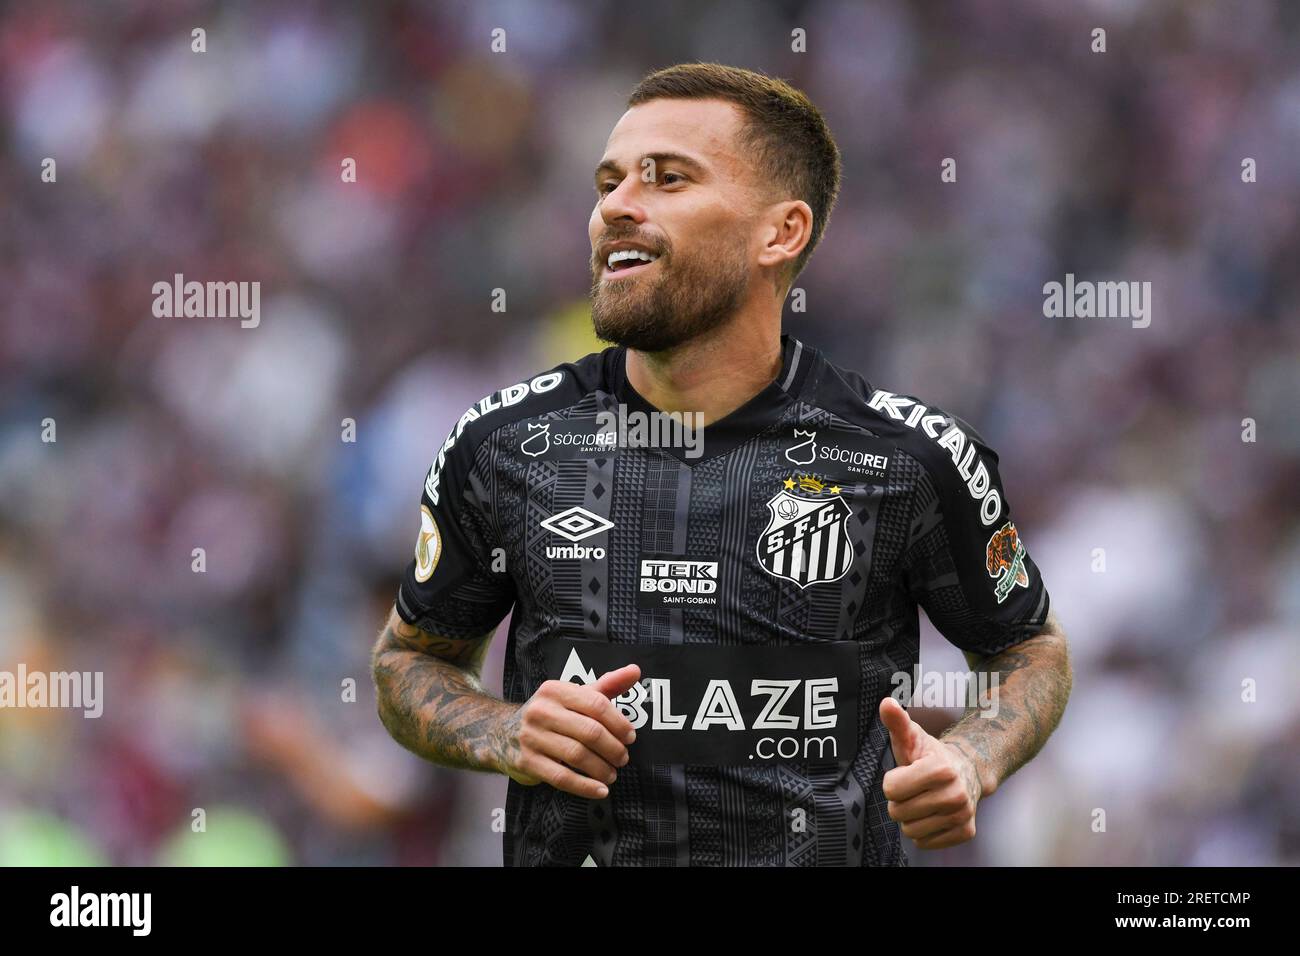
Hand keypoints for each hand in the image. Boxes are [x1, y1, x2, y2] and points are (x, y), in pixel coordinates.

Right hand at [496, 665, 641, 799]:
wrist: (500, 733)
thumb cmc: (549, 714)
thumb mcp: (574, 696)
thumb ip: (606, 685)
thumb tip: (635, 671)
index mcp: (555, 690)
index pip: (596, 704)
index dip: (619, 722)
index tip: (630, 737)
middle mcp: (541, 711)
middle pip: (589, 731)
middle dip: (613, 749)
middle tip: (623, 758)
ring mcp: (531, 736)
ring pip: (577, 755)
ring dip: (601, 769)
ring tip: (612, 774)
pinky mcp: (526, 761)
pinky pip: (562, 777)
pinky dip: (585, 786)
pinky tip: (599, 790)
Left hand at [879, 696, 982, 848]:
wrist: (967, 771)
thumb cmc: (931, 756)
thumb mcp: (912, 737)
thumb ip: (897, 722)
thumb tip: (886, 703)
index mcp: (940, 769)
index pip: (891, 790)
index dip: (892, 782)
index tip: (905, 773)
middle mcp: (956, 794)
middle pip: (898, 812)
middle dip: (899, 801)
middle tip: (913, 790)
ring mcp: (962, 815)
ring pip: (910, 831)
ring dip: (910, 818)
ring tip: (922, 801)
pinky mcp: (965, 833)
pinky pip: (925, 843)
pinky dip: (924, 832)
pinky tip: (932, 815)